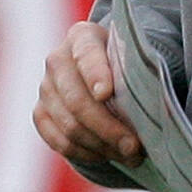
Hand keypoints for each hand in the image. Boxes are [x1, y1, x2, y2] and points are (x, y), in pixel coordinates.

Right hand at [33, 21, 143, 167]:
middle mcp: (57, 59)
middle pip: (77, 100)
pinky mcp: (40, 113)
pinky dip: (86, 153)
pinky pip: (60, 141)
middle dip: (108, 127)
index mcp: (82, 36)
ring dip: (102, 145)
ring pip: (70, 126)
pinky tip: (109, 155)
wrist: (104, 70)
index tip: (106, 93)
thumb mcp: (133, 57)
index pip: (86, 54)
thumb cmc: (126, 63)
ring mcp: (45, 88)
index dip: (95, 74)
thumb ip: (135, 73)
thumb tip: (152, 106)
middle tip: (135, 146)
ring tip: (130, 155)